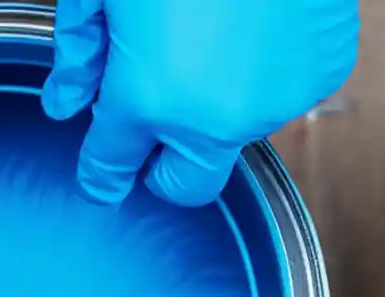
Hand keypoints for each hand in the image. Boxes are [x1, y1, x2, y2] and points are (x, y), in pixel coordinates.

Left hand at [43, 0, 358, 206]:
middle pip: (183, 186)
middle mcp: (215, 117)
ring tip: (210, 34)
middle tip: (154, 130)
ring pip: (234, 134)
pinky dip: (265, 72)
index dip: (100, 176)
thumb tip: (64, 102)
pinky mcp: (319, 77)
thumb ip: (82, 52)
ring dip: (216, 105)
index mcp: (149, 97)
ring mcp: (274, 103)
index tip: (101, 181)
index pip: (110, 168)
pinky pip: (282, 95)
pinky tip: (254, 22)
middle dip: (164, 170)